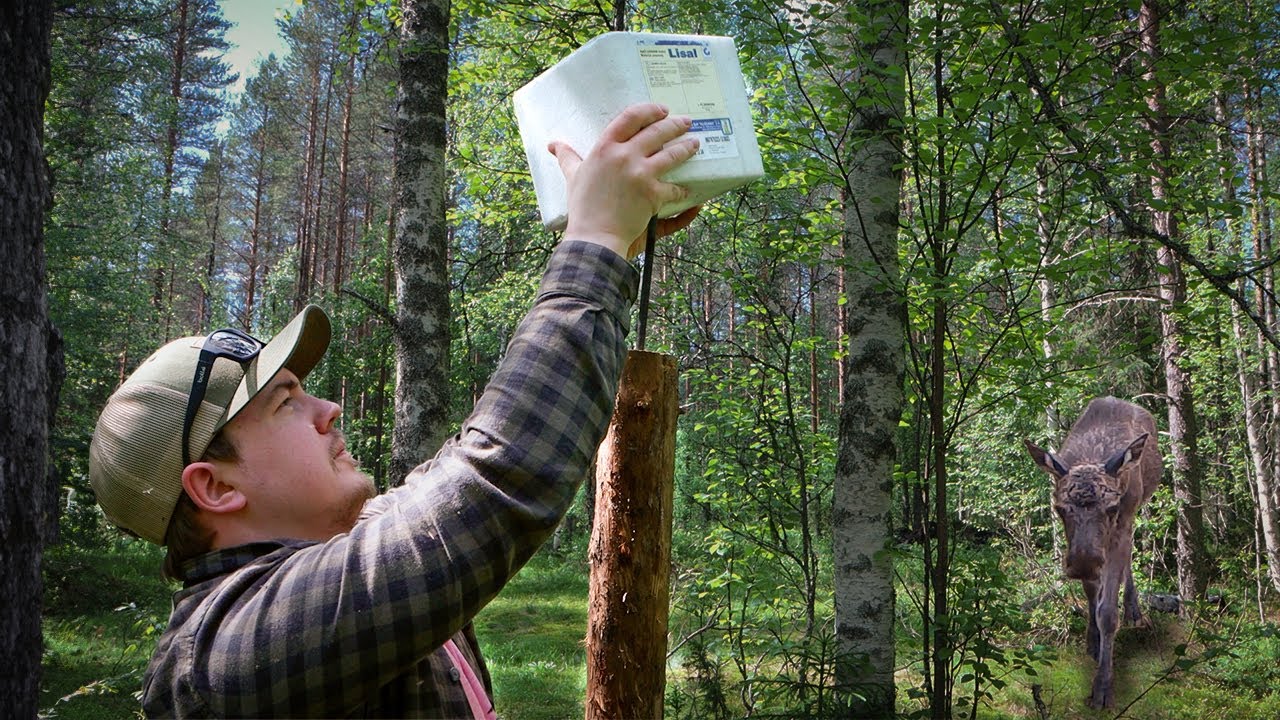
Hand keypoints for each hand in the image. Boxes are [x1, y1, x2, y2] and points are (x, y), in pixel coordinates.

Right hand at [548, 103, 700, 258]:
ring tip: (695, 144)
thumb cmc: (582, 207)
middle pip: (656, 132)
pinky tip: (689, 189)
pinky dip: (682, 189)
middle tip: (686, 122)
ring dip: (686, 148)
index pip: (630, 118)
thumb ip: (567, 157)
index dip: (649, 110)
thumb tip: (553, 144)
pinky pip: (674, 188)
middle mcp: (624, 156)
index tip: (661, 110)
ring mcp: (640, 174)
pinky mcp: (652, 194)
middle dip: (675, 125)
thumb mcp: (572, 177)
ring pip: (671, 155)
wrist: (593, 236)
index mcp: (604, 148)